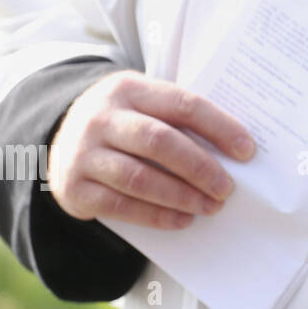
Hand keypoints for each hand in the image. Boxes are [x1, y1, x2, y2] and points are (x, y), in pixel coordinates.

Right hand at [47, 70, 255, 228]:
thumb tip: (235, 150)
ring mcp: (83, 153)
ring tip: (210, 206)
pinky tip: (181, 219)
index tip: (247, 150)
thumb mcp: (145, 105)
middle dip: (200, 168)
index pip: (182, 105)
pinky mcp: (74, 188)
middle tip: (227, 188)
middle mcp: (101, 118)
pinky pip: (121, 206)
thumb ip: (180, 120)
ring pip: (140, 178)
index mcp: (129, 89)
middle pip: (160, 142)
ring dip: (181, 196)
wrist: (60, 140)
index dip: (219, 127)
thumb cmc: (124, 123)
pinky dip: (156, 215)